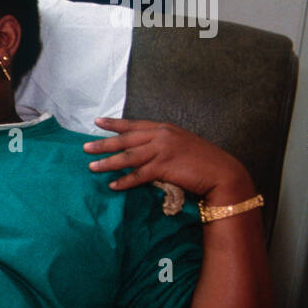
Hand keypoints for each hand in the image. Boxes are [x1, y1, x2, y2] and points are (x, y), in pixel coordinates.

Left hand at [83, 117, 253, 202]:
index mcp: (165, 128)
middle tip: (85, 148)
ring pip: (128, 157)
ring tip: (91, 167)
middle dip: (103, 144)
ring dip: (107, 163)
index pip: (134, 124)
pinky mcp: (164, 167)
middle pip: (126, 139)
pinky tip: (113, 185)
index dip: (114, 124)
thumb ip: (163, 143)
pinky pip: (138, 175)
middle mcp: (161, 136)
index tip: (97, 122)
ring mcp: (162, 151)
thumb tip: (144, 148)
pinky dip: (124, 181)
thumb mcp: (182, 143)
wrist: (222, 173)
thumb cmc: (203, 160)